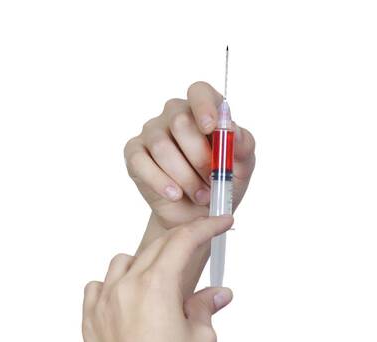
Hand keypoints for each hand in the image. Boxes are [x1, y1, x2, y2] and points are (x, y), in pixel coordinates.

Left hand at [82, 214, 234, 341]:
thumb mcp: (201, 339)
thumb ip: (206, 306)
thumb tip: (219, 292)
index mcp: (156, 286)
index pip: (184, 241)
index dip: (207, 227)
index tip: (222, 224)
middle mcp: (125, 288)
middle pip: (156, 248)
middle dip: (181, 245)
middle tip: (199, 251)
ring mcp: (103, 303)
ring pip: (123, 262)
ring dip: (144, 263)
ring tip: (160, 281)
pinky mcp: (89, 321)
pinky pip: (97, 287)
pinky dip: (113, 285)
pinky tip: (127, 300)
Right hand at [124, 82, 255, 228]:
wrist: (197, 214)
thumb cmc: (220, 183)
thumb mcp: (242, 166)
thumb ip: (243, 145)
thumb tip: (231, 128)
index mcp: (203, 109)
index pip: (199, 91)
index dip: (203, 106)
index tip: (210, 128)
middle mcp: (174, 114)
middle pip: (180, 122)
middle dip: (199, 157)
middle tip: (211, 180)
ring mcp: (152, 132)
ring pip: (161, 146)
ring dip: (184, 176)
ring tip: (200, 195)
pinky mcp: (134, 153)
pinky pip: (140, 162)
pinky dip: (160, 182)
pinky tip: (174, 194)